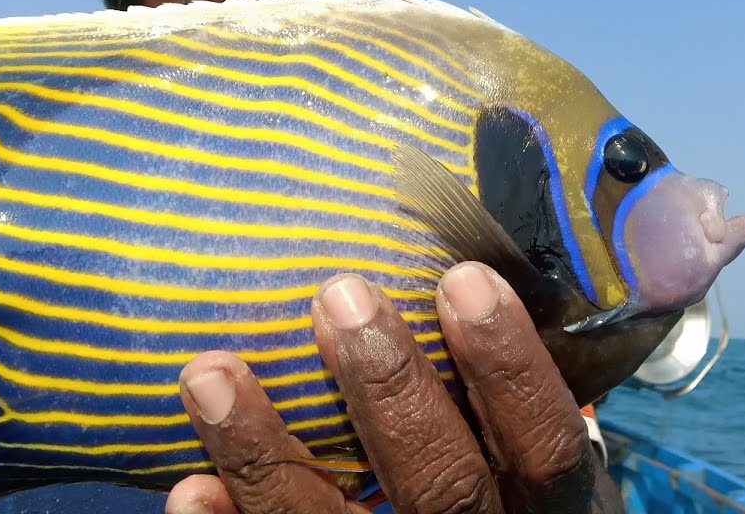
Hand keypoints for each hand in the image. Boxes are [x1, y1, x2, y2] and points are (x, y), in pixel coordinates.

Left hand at [166, 262, 622, 513]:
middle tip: (339, 295)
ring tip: (212, 372)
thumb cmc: (518, 505)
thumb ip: (522, 394)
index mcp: (552, 513)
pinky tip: (192, 486)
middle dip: (389, 392)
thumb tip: (488, 256)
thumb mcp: (546, 463)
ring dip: (271, 453)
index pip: (545, 447)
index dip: (508, 368)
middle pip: (444, 489)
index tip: (463, 278)